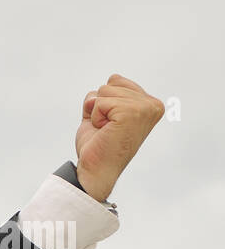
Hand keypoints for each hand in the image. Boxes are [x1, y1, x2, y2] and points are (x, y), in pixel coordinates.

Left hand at [74, 74, 164, 202]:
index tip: (109, 124)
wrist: (94, 170)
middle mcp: (153, 105)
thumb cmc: (98, 146)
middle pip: (109, 83)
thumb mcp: (103, 114)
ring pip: (104, 90)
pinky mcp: (132, 113)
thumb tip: (113, 77)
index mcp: (150, 104)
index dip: (102, 103)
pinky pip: (100, 102)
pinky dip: (95, 117)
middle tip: (105, 129)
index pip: (115, 81)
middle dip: (98, 106)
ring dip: (96, 113)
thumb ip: (109, 95)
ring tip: (105, 130)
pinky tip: (104, 131)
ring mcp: (144, 108)